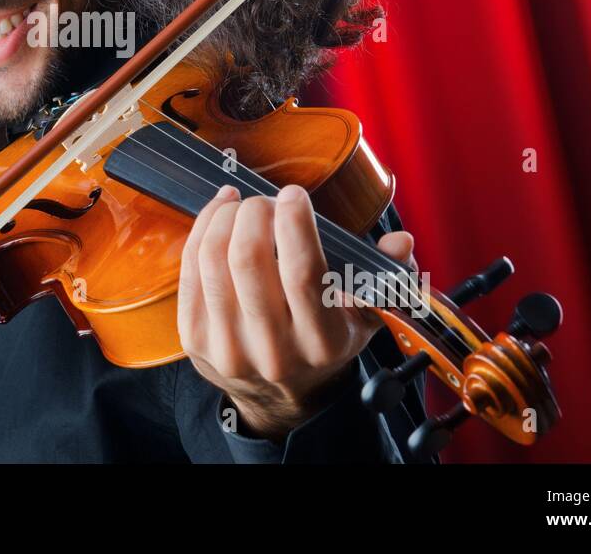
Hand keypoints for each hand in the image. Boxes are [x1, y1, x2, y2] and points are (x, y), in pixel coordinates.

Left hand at [177, 183, 415, 441]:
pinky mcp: (194, 339)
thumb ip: (384, 276)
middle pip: (248, 260)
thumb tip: (400, 242)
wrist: (279, 396)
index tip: (294, 195)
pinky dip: (202, 230)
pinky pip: (190, 269)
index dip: (294, 224)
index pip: (303, 274)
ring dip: (224, 217)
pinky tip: (219, 215)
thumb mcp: (363, 316)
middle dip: (254, 213)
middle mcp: (273, 350)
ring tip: (241, 205)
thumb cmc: (322, 342)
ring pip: (213, 260)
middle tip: (265, 201)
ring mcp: (228, 347)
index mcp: (321, 342)